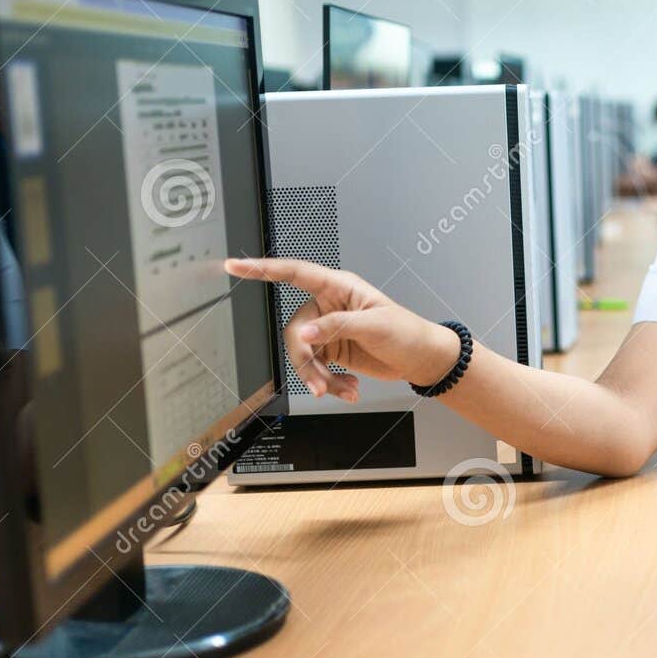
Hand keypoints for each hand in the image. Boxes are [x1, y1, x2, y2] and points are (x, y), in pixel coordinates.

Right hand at [223, 258, 460, 398]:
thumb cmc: (406, 332)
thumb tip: (305, 334)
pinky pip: (317, 369)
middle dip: (307, 362)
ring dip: (320, 378)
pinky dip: (330, 383)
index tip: (235, 266)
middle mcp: (328, 306)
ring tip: (343, 391)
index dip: (263, 269)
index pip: (294, 273)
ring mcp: (329, 330)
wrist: (421, 359)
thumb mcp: (374, 326)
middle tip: (321, 385)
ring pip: (304, 355)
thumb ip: (336, 327)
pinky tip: (349, 389)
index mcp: (338, 287)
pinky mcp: (332, 351)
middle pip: (296, 332)